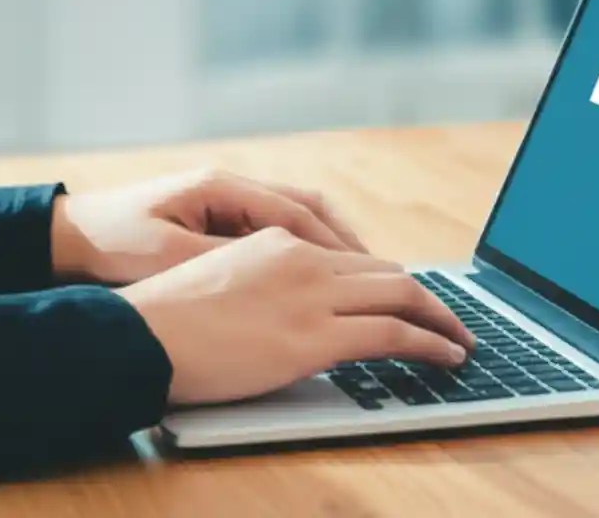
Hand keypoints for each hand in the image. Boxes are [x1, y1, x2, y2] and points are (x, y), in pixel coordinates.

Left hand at [51, 170, 366, 283]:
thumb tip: (284, 272)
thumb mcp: (170, 257)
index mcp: (220, 187)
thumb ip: (226, 260)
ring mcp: (225, 200)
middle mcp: (229, 186)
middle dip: (344, 241)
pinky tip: (313, 278)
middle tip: (378, 275)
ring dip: (327, 244)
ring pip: (295, 217)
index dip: (334, 244)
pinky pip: (273, 230)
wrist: (67, 239)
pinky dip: (301, 249)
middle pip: (307, 207)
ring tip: (357, 277)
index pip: (295, 212)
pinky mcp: (217, 219)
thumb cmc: (110, 245)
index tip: (366, 271)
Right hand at [115, 227, 475, 404]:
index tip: (412, 299)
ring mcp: (313, 296)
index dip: (392, 281)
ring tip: (460, 342)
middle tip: (451, 321)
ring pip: (402, 296)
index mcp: (279, 243)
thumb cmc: (164, 321)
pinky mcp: (315, 336)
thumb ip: (265, 287)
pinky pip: (394, 334)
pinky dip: (431, 343)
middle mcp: (304, 260)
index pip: (355, 259)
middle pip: (389, 272)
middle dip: (428, 298)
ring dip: (441, 320)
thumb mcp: (220, 282)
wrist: (138, 336)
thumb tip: (286, 312)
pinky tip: (446, 356)